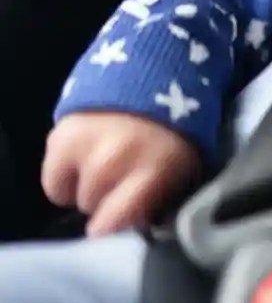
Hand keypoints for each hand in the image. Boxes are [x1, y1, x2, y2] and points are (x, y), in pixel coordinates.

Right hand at [41, 112, 200, 235]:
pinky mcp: (60, 137)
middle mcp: (112, 160)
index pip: (116, 222)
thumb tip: (142, 227)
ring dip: (90, 189)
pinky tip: (86, 163)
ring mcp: (82, 147)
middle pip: (96, 209)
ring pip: (76, 197)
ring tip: (109, 170)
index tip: (123, 228)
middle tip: (125, 184)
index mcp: (151, 169)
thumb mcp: (186, 165)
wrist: (158, 73)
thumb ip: (163, 196)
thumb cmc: (178, 130)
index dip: (117, 230)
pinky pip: (54, 182)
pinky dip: (67, 177)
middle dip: (110, 202)